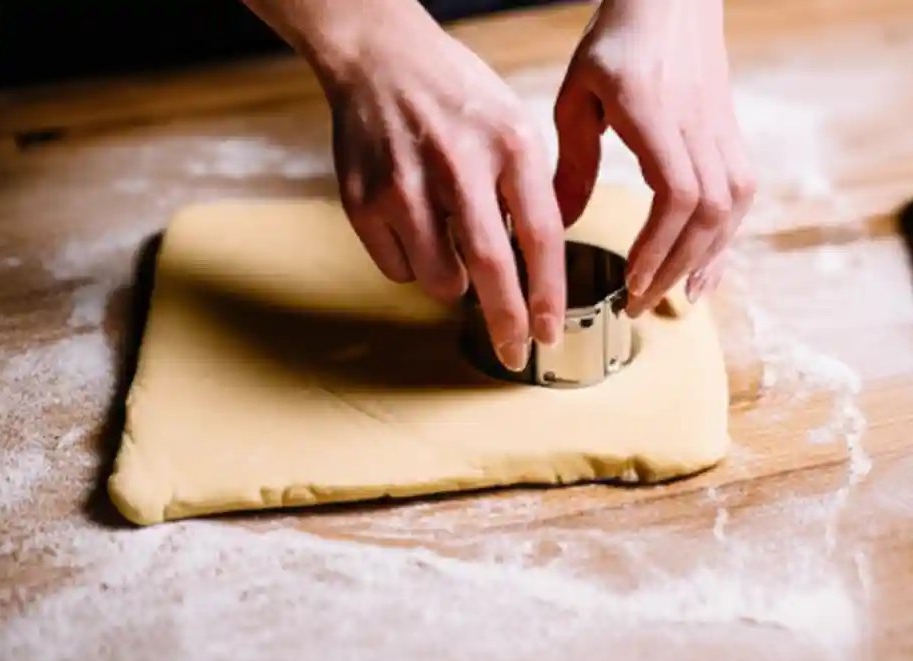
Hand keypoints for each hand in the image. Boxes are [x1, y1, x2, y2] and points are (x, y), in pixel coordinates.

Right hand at [245, 0, 565, 371]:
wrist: (379, 57)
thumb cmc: (457, 98)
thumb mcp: (516, 127)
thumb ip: (533, 191)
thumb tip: (543, 269)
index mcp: (511, 145)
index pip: (541, 236)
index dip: (547, 294)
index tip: (549, 333)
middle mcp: (459, 165)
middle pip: (490, 267)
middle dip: (507, 322)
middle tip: (515, 351)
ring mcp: (405, 184)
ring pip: (439, 279)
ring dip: (455, 285)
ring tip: (454, 252)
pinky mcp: (363, 200)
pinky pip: (397, 269)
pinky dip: (413, 265)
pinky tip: (415, 229)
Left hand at [553, 0, 755, 315]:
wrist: (674, 1)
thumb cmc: (619, 43)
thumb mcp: (579, 94)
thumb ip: (572, 161)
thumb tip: (562, 228)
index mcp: (655, 114)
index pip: (676, 193)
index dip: (658, 245)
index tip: (630, 279)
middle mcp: (699, 127)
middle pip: (706, 213)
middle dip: (674, 267)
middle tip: (638, 304)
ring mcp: (723, 133)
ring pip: (729, 210)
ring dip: (704, 260)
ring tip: (675, 297)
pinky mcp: (733, 138)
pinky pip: (739, 199)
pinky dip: (723, 240)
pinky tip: (704, 269)